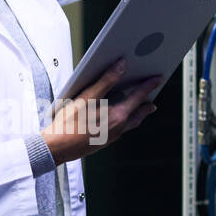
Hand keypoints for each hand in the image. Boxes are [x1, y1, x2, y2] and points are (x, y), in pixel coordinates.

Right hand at [40, 58, 162, 166]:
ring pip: (131, 123)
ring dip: (138, 114)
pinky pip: (121, 129)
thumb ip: (106, 81)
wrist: (58, 149)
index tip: (157, 78)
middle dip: (146, 102)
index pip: (139, 96)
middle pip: (139, 113)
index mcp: (118, 115)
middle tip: (153, 95)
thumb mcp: (86, 98)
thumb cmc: (69, 123)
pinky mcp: (104, 141)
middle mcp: (119, 127)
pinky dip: (126, 121)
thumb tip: (121, 66)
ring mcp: (112, 136)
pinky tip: (119, 118)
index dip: (149, 85)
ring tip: (143, 108)